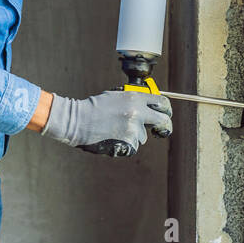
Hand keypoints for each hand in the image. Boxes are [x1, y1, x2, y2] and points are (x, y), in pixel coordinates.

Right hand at [40, 90, 172, 156]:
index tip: (165, 113)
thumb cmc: (94, 107)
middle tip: (159, 129)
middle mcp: (137, 112)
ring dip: (134, 135)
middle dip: (162, 125)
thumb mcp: (116, 96)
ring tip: (116, 130)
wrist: (78, 120)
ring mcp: (133, 129)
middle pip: (162, 121)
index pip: (161, 102)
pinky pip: (133, 146)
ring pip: (143, 136)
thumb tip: (149, 105)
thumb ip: (133, 100)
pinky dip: (126, 144)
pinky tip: (113, 138)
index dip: (165, 109)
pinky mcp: (128, 143)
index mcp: (134, 97)